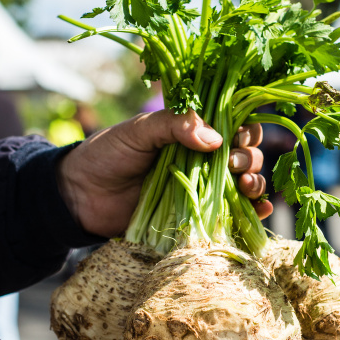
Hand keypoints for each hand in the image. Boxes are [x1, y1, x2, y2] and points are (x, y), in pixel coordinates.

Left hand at [56, 109, 271, 237]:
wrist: (81, 196)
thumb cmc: (107, 155)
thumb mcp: (138, 131)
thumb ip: (173, 125)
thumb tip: (215, 138)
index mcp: (192, 131)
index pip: (234, 124)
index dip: (244, 128)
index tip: (237, 136)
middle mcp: (204, 158)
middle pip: (246, 154)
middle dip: (249, 157)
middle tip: (231, 163)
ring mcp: (203, 188)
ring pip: (246, 182)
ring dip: (255, 182)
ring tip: (243, 185)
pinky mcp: (197, 215)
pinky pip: (233, 214)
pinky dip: (253, 212)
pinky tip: (258, 210)